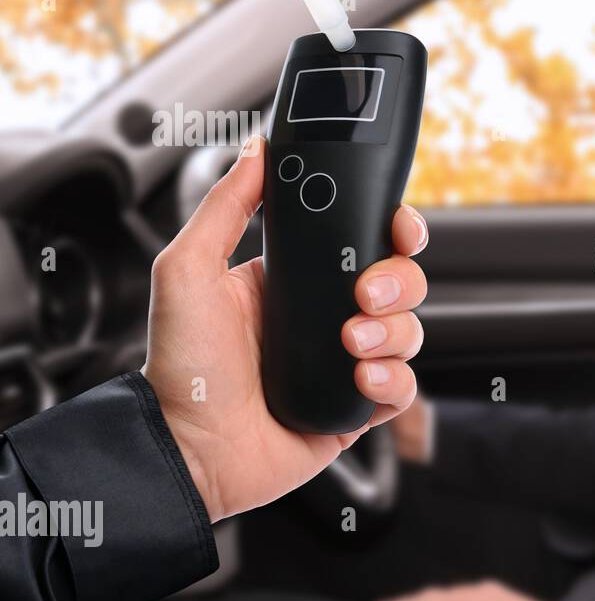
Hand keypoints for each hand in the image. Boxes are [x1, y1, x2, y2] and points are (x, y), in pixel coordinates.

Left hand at [141, 135, 427, 522]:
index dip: (393, 229)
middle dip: (398, 282)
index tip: (397, 227)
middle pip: (401, 281)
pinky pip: (403, 386)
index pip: (363, 241)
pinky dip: (392, 380)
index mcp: (296, 280)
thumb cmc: (179, 368)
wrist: (188, 450)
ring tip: (351, 347)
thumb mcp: (188, 271)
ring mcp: (347, 364)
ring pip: (409, 331)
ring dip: (392, 332)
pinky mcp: (357, 409)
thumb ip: (224, 206)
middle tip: (363, 295)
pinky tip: (360, 381)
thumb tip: (256, 150)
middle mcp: (328, 318)